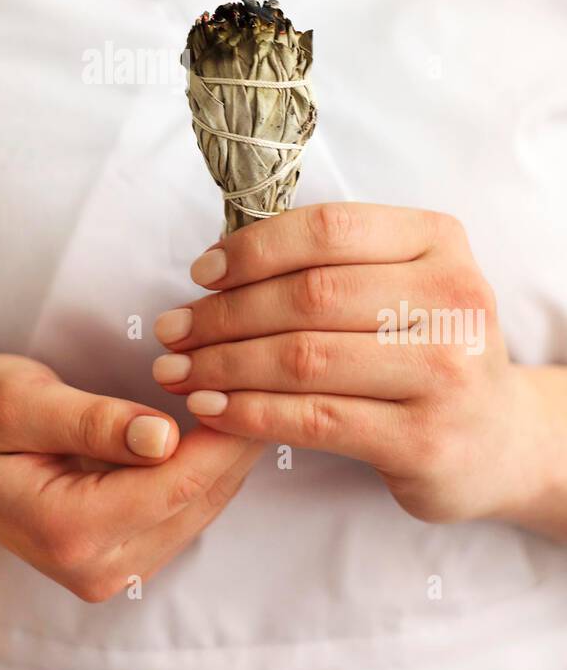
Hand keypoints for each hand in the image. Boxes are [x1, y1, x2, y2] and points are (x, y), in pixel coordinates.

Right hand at [0, 354, 263, 601]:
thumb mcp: (18, 400)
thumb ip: (92, 421)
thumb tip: (165, 438)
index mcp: (69, 529)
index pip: (182, 480)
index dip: (226, 426)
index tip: (252, 370)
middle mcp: (97, 568)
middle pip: (201, 498)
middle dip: (237, 434)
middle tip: (264, 369)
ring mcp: (111, 572)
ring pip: (202, 507)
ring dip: (227, 451)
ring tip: (244, 386)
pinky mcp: (122, 560)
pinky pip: (185, 511)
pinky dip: (206, 466)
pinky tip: (213, 420)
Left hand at [152, 203, 550, 526]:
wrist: (498, 437)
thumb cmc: (426, 347)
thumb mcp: (401, 283)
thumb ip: (330, 264)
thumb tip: (216, 268)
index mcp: (438, 242)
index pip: (327, 230)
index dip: (252, 249)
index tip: (200, 273)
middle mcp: (452, 301)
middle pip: (308, 297)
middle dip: (223, 314)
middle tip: (172, 331)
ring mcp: (444, 373)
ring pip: (303, 359)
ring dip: (223, 365)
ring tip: (178, 371)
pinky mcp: (424, 439)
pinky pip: (314, 419)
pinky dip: (249, 413)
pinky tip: (212, 410)